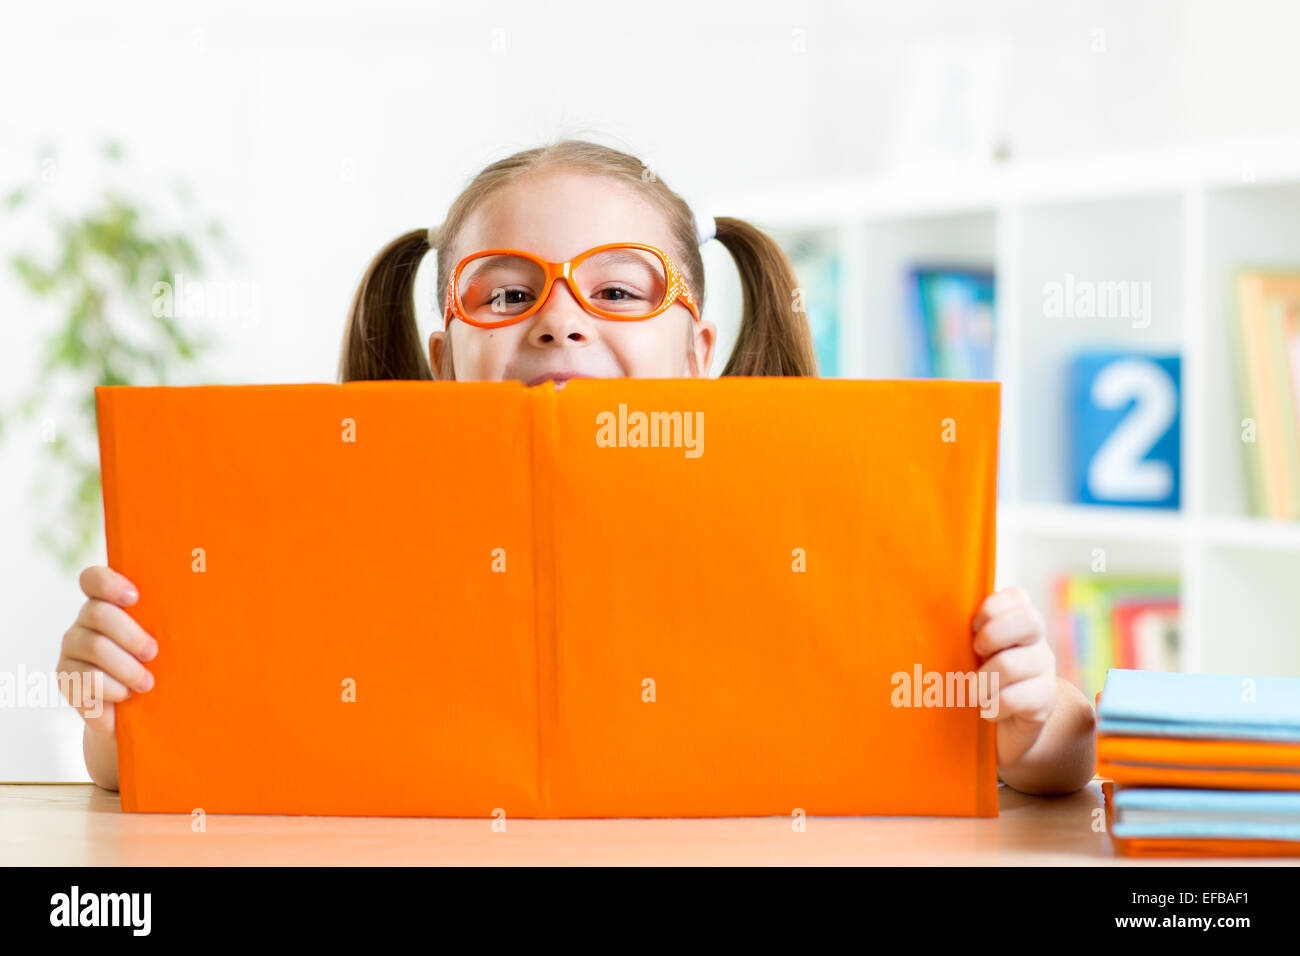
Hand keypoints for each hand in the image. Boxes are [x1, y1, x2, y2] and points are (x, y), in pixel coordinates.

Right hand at [56, 566, 158, 739]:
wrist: (138, 710)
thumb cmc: (163, 665)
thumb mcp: (169, 640)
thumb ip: (170, 621)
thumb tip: (203, 607)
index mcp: (108, 602)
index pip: (93, 579)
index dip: (109, 584)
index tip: (135, 598)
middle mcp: (85, 620)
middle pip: (97, 613)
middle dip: (131, 635)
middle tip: (153, 653)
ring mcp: (72, 647)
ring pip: (94, 647)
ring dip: (126, 667)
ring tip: (147, 683)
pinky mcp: (66, 676)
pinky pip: (85, 678)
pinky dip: (112, 688)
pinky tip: (126, 694)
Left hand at [971, 586, 1056, 765]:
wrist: (1002, 731)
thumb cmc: (976, 681)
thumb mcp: (970, 652)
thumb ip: (965, 631)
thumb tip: (930, 612)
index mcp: (1019, 622)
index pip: (1017, 597)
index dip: (991, 608)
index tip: (973, 626)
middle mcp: (1038, 642)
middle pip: (1029, 620)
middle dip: (993, 635)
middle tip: (976, 653)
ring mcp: (1045, 671)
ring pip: (1011, 664)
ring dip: (982, 681)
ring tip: (973, 692)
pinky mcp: (1045, 701)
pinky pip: (1014, 698)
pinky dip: (992, 706)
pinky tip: (988, 711)